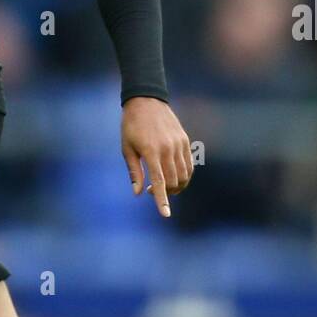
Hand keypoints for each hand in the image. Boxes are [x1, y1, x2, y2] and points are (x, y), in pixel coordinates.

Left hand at [121, 96, 192, 217]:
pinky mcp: (185, 141)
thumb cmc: (131, 126)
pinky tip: (173, 175)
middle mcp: (168, 149)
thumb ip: (134, 172)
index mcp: (151, 151)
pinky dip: (184, 175)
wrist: (146, 101)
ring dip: (176, 186)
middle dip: (165, 193)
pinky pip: (189, 165)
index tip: (165, 215)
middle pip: (174, 181)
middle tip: (152, 192)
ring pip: (184, 175)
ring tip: (163, 185)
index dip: (162, 200)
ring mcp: (179, 144)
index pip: (159, 182)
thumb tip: (138, 193)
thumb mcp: (126, 149)